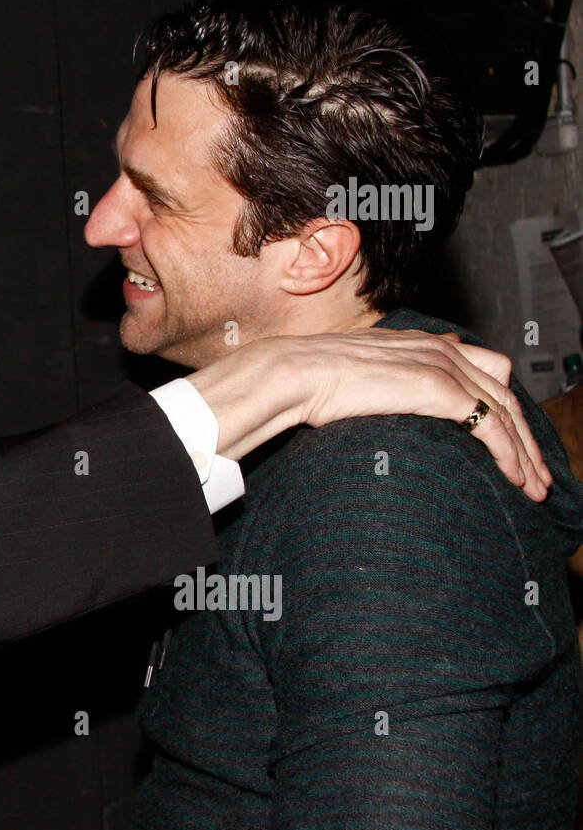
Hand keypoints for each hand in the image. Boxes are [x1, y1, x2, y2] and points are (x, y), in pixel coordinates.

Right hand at [189, 328, 550, 499]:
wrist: (293, 374)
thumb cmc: (308, 381)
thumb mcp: (355, 379)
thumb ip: (380, 385)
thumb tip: (375, 406)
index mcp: (420, 342)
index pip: (486, 369)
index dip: (505, 406)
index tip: (512, 442)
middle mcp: (439, 348)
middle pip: (505, 391)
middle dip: (527, 436)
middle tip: (537, 475)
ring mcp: (441, 366)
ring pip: (507, 410)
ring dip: (526, 452)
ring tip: (534, 487)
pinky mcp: (439, 388)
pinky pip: (490, 424)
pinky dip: (511, 454)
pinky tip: (516, 480)